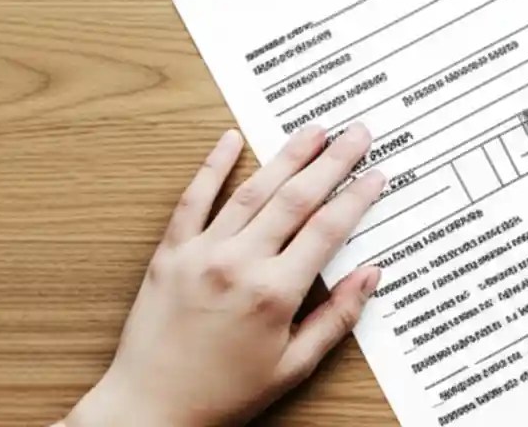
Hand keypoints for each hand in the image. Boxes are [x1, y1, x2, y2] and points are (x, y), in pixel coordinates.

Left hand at [64, 124, 384, 426]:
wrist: (151, 410)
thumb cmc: (223, 395)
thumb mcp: (293, 366)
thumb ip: (337, 318)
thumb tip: (371, 276)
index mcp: (274, 293)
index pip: (329, 229)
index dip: (357, 197)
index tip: (377, 175)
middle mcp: (239, 264)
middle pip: (297, 198)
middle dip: (332, 161)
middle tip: (356, 133)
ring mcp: (201, 254)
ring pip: (253, 191)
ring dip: (287, 156)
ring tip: (313, 130)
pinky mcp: (170, 255)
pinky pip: (193, 200)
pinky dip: (212, 166)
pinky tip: (229, 140)